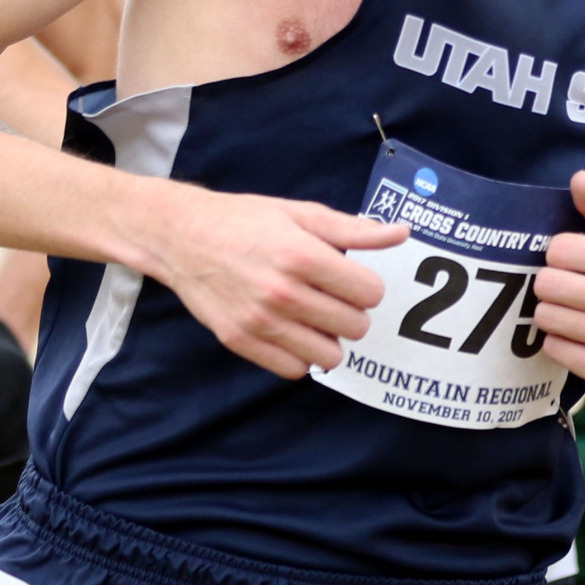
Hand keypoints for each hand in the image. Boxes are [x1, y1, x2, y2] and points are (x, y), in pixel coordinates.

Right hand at [149, 186, 402, 379]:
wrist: (183, 236)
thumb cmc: (245, 220)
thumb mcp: (301, 214)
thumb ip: (353, 230)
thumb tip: (400, 234)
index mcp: (303, 256)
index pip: (369, 293)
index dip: (368, 285)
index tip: (353, 279)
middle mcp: (283, 293)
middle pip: (355, 326)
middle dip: (352, 311)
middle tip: (334, 297)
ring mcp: (261, 322)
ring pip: (329, 356)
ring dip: (330, 338)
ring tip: (315, 316)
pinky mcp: (241, 342)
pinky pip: (294, 370)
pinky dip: (301, 355)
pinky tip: (293, 331)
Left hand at [537, 172, 584, 394]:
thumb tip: (579, 178)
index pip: (560, 250)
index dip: (561, 255)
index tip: (574, 263)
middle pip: (548, 284)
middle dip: (552, 285)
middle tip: (569, 290)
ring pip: (546, 318)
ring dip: (553, 314)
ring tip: (575, 313)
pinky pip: (554, 349)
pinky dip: (559, 342)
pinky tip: (580, 337)